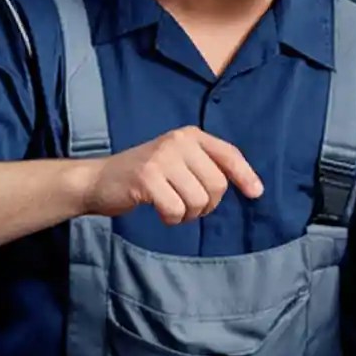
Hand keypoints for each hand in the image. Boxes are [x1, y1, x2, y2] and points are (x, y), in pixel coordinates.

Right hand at [81, 126, 263, 224]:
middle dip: (208, 205)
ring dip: (189, 214)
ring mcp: (161, 158)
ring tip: (173, 208)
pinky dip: (172, 218)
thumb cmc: (146, 176)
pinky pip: (176, 210)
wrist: (99, 180)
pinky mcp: (146, 177)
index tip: (256, 193)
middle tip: (190, 207)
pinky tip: (161, 212)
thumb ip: (207, 167)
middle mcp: (178, 141)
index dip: (246, 175)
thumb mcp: (178, 162)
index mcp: (191, 136)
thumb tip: (252, 187)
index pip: (229, 154)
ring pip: (198, 200)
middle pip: (217, 184)